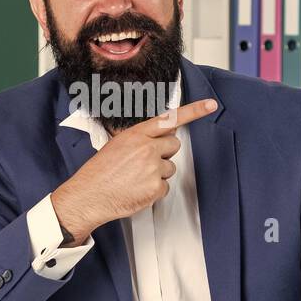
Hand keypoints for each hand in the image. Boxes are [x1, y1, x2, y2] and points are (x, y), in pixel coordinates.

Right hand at [51, 99, 218, 244]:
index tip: (211, 105)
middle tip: (145, 163)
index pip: (169, 119)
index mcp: (136, 135)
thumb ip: (139, 140)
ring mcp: (153, 168)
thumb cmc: (99, 172)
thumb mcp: (116, 145)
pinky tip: (137, 190)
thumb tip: (157, 140)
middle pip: (174, 145)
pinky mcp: (156, 188)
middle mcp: (147, 148)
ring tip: (136, 179)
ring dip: (158, 174)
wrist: (89, 195)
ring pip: (170, 168)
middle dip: (164, 153)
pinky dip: (154, 191)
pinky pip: (165, 187)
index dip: (194, 111)